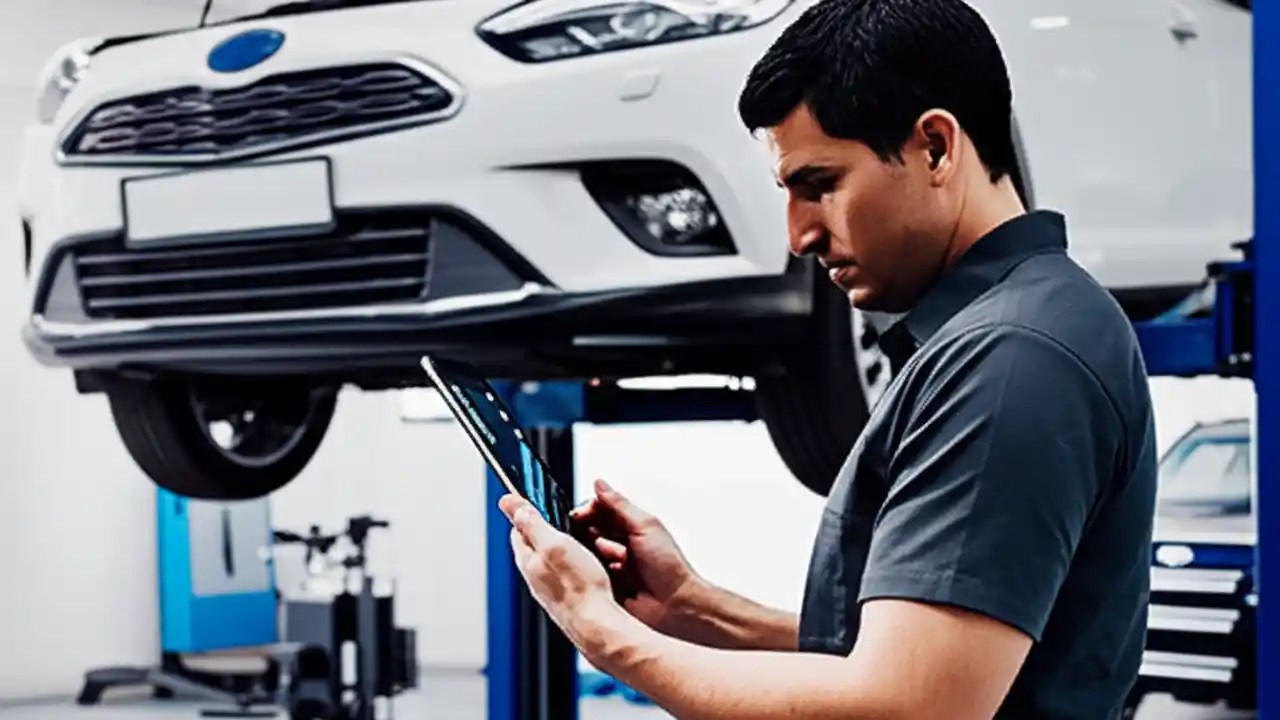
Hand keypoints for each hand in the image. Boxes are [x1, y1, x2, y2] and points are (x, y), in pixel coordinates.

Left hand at [499, 493, 627, 662]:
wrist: (596, 625)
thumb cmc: (578, 586)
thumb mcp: (554, 544)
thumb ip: (532, 524)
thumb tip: (509, 503)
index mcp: (527, 560)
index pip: (518, 529)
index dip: (528, 513)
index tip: (539, 503)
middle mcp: (534, 576)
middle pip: (532, 544)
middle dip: (544, 529)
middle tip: (559, 518)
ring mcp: (549, 588)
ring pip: (548, 559)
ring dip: (558, 546)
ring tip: (574, 538)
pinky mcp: (564, 598)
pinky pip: (562, 574)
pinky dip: (569, 563)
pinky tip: (583, 565)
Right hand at [570, 479, 704, 634]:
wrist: (676, 604)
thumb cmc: (669, 566)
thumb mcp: (644, 526)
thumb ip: (620, 506)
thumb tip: (600, 484)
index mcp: (634, 527)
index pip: (605, 510)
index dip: (590, 509)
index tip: (577, 513)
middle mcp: (625, 545)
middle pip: (594, 529)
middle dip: (581, 528)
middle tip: (570, 530)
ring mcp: (618, 566)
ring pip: (590, 552)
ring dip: (583, 550)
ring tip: (575, 550)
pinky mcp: (612, 586)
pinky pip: (592, 574)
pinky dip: (587, 571)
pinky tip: (583, 570)